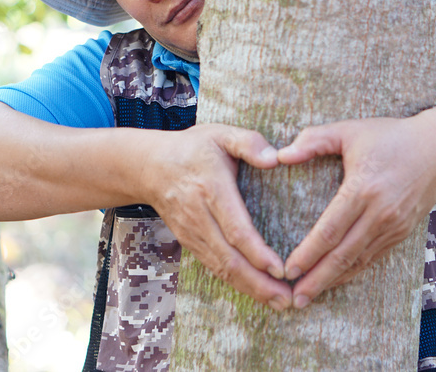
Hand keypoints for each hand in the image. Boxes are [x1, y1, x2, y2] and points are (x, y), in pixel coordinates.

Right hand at [144, 124, 291, 309]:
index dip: (258, 252)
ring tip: (279, 302)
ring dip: (251, 289)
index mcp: (211, 188)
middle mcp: (199, 216)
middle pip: (229, 258)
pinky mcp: (189, 242)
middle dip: (259, 283)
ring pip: (221, 269)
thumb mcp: (221, 133)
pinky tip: (258, 292)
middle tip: (287, 298)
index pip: (235, 228)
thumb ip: (250, 142)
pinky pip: (214, 268)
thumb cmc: (192, 148)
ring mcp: (192, 233)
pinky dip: (236, 284)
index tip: (281, 269)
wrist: (148, 166)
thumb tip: (275, 159)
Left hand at [276, 112, 435, 307]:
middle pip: (343, 255)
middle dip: (317, 279)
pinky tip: (334, 280)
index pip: (331, 229)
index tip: (288, 270)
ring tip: (308, 297)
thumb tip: (280, 155)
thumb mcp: (349, 130)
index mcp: (364, 189)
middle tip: (294, 299)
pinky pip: (372, 258)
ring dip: (332, 281)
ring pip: (358, 261)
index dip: (308, 253)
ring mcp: (393, 226)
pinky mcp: (401, 233)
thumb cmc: (391, 136)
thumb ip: (314, 140)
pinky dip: (351, 271)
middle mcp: (380, 213)